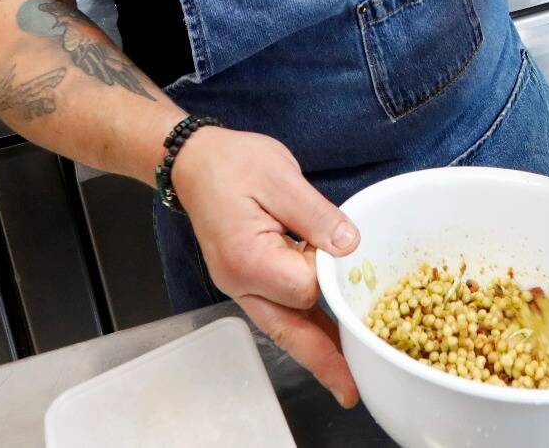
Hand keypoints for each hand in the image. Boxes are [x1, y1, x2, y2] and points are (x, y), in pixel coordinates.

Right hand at [172, 127, 361, 407]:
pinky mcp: (249, 282)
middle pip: (289, 330)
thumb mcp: (280, 177)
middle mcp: (240, 282)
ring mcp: (242, 286)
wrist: (195, 162)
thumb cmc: (234, 163)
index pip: (304, 287)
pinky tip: (327, 338)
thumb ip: (317, 215)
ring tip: (346, 376)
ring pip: (283, 329)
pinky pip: (279, 313)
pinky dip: (304, 329)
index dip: (334, 279)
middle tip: (350, 387)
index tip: (353, 261)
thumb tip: (350, 247)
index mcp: (247, 257)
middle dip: (323, 359)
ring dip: (316, 351)